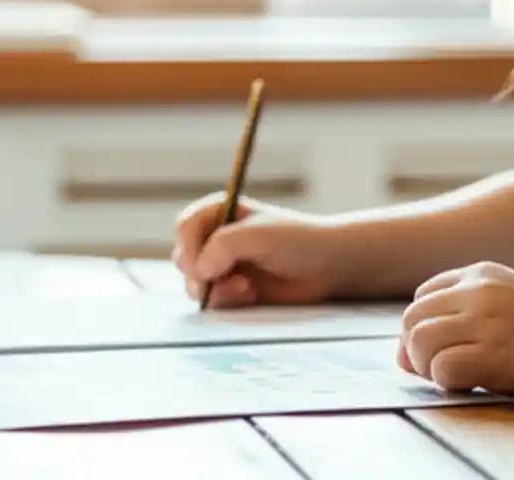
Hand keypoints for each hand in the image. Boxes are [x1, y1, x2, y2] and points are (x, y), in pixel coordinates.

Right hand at [173, 193, 340, 307]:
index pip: (185, 227)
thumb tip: (199, 272)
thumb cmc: (298, 240)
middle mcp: (215, 238)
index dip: (189, 248)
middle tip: (224, 280)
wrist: (328, 267)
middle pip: (184, 257)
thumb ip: (224, 246)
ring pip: (194, 283)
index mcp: (219, 213)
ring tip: (244, 288)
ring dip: (215, 289)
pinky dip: (226, 301)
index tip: (202, 269)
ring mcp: (222, 265)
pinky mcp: (231, 289)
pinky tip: (249, 295)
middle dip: (200, 274)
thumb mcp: (258, 235)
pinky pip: (212, 300)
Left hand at [398, 262, 513, 395]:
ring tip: (452, 376)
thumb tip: (404, 351)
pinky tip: (468, 384)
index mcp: (478, 272)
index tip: (439, 347)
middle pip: (411, 318)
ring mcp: (485, 320)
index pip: (421, 297)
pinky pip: (441, 368)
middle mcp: (476, 290)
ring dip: (425, 366)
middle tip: (436, 368)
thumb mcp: (507, 300)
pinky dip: (444, 381)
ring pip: (418, 340)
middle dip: (413, 348)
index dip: (421, 327)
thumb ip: (462, 311)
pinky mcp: (494, 355)